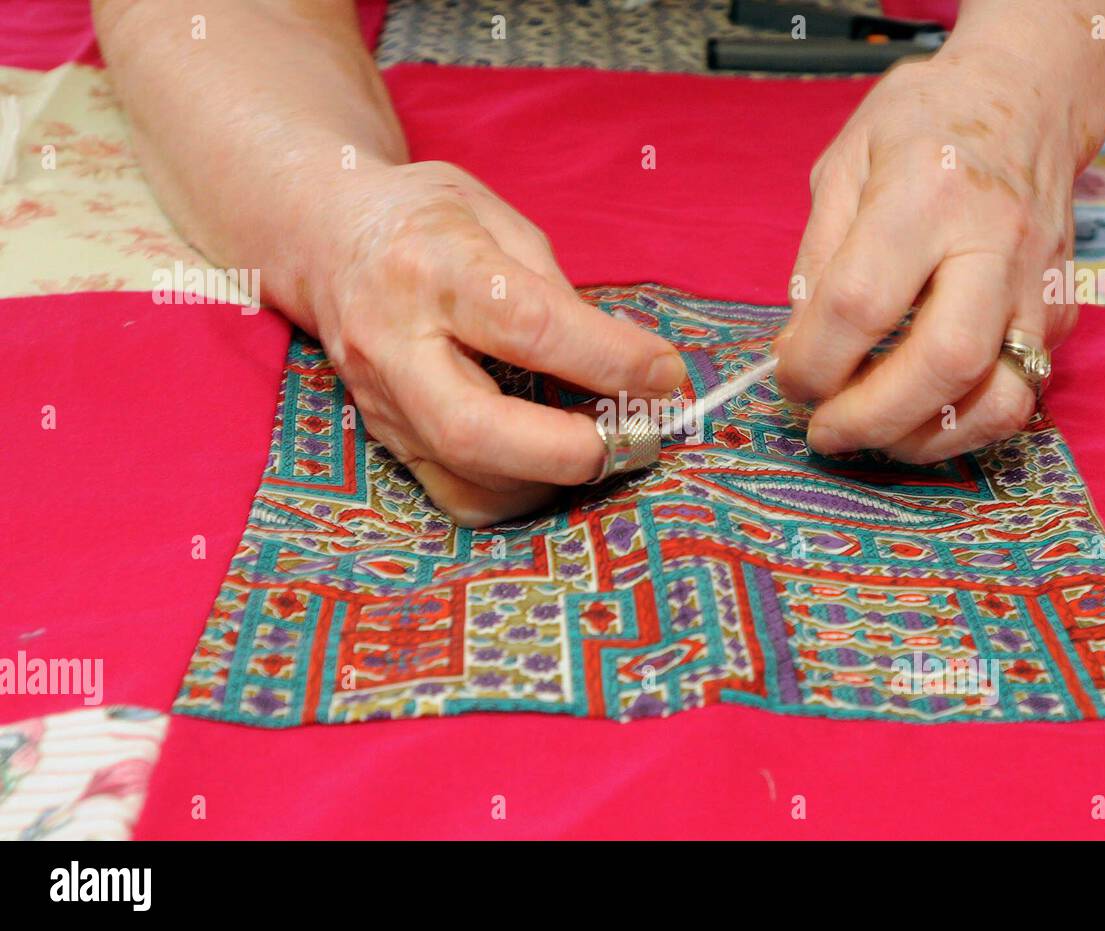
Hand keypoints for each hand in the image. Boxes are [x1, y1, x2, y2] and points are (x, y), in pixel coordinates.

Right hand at [304, 161, 684, 526]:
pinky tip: (548, 459)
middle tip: (633, 438)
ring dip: (551, 478)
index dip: (609, 359)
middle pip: (476, 430)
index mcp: (431, 267)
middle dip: (569, 450)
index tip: (665, 374)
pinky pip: (455, 494)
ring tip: (600, 442)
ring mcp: (381, 401)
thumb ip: (556, 290)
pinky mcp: (385, 438)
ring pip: (466, 477)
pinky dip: (517, 491)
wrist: (324, 236)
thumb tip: (628, 364)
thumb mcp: (497, 218)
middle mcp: (393, 343)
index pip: (529, 326)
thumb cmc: (424, 219)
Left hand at [776, 50, 1087, 463]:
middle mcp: (995, 242)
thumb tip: (800, 350)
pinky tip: (918, 410)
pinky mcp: (1062, 313)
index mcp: (926, 192)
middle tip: (826, 432)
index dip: (814, 362)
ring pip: (998, 399)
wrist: (1028, 97)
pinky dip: (961, 421)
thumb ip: (818, 259)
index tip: (790, 379)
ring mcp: (1038, 283)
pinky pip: (1018, 392)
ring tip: (874, 434)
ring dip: (926, 439)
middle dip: (873, 418)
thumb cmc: (923, 125)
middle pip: (944, 363)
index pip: (860, 303)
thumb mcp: (843, 165)